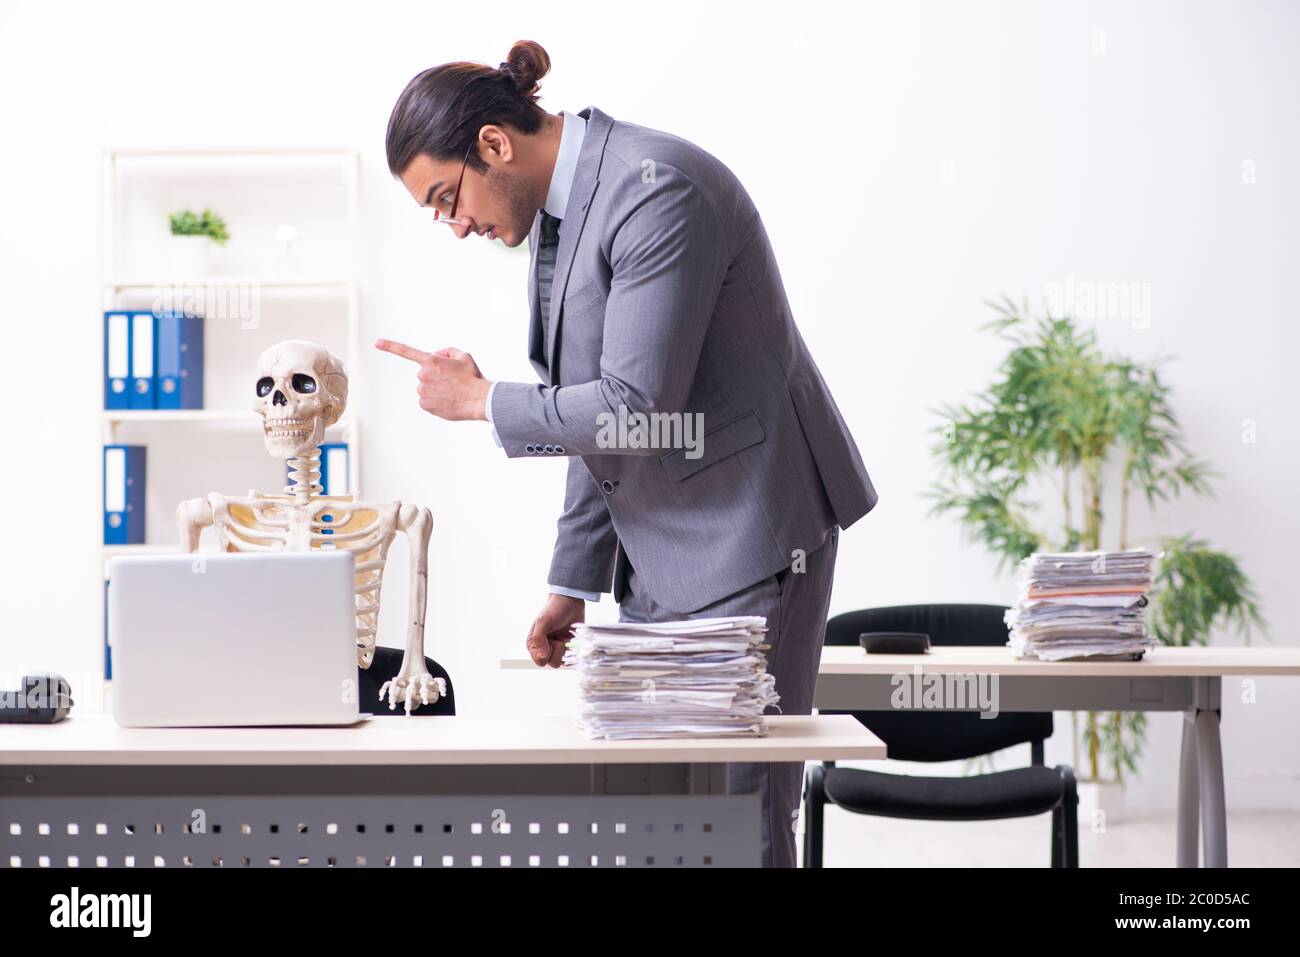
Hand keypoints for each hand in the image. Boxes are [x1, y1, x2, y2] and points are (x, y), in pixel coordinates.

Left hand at [374, 339, 490, 421]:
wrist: (479, 400)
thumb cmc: (473, 377)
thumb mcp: (464, 356)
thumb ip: (447, 352)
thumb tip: (437, 357)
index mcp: (431, 361)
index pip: (407, 351)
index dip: (390, 346)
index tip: (376, 342)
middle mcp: (423, 375)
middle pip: (424, 373)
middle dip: (435, 375)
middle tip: (452, 380)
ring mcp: (422, 391)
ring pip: (425, 387)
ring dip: (436, 388)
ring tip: (452, 392)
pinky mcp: (424, 404)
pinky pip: (426, 400)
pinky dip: (435, 400)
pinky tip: (447, 400)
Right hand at [527, 594, 584, 667]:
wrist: (570, 601)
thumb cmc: (554, 609)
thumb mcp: (543, 621)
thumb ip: (539, 638)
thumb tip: (542, 656)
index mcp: (534, 644)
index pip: (540, 661)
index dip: (547, 654)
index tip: (550, 640)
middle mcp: (544, 649)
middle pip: (552, 663)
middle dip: (558, 650)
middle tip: (558, 637)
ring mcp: (557, 649)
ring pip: (563, 661)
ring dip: (566, 649)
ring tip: (564, 636)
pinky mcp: (568, 647)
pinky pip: (572, 657)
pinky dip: (573, 649)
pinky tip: (571, 638)